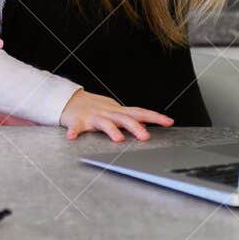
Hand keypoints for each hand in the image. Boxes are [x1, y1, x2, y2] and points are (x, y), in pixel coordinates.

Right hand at [59, 90, 173, 141]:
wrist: (69, 99)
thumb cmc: (94, 107)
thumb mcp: (114, 112)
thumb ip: (128, 119)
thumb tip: (145, 126)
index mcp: (117, 111)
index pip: (139, 112)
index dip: (154, 116)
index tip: (169, 121)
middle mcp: (107, 112)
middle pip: (124, 118)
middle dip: (136, 127)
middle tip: (145, 137)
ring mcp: (92, 116)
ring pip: (104, 123)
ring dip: (111, 130)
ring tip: (118, 139)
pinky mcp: (77, 120)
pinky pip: (76, 127)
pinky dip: (74, 131)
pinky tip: (72, 137)